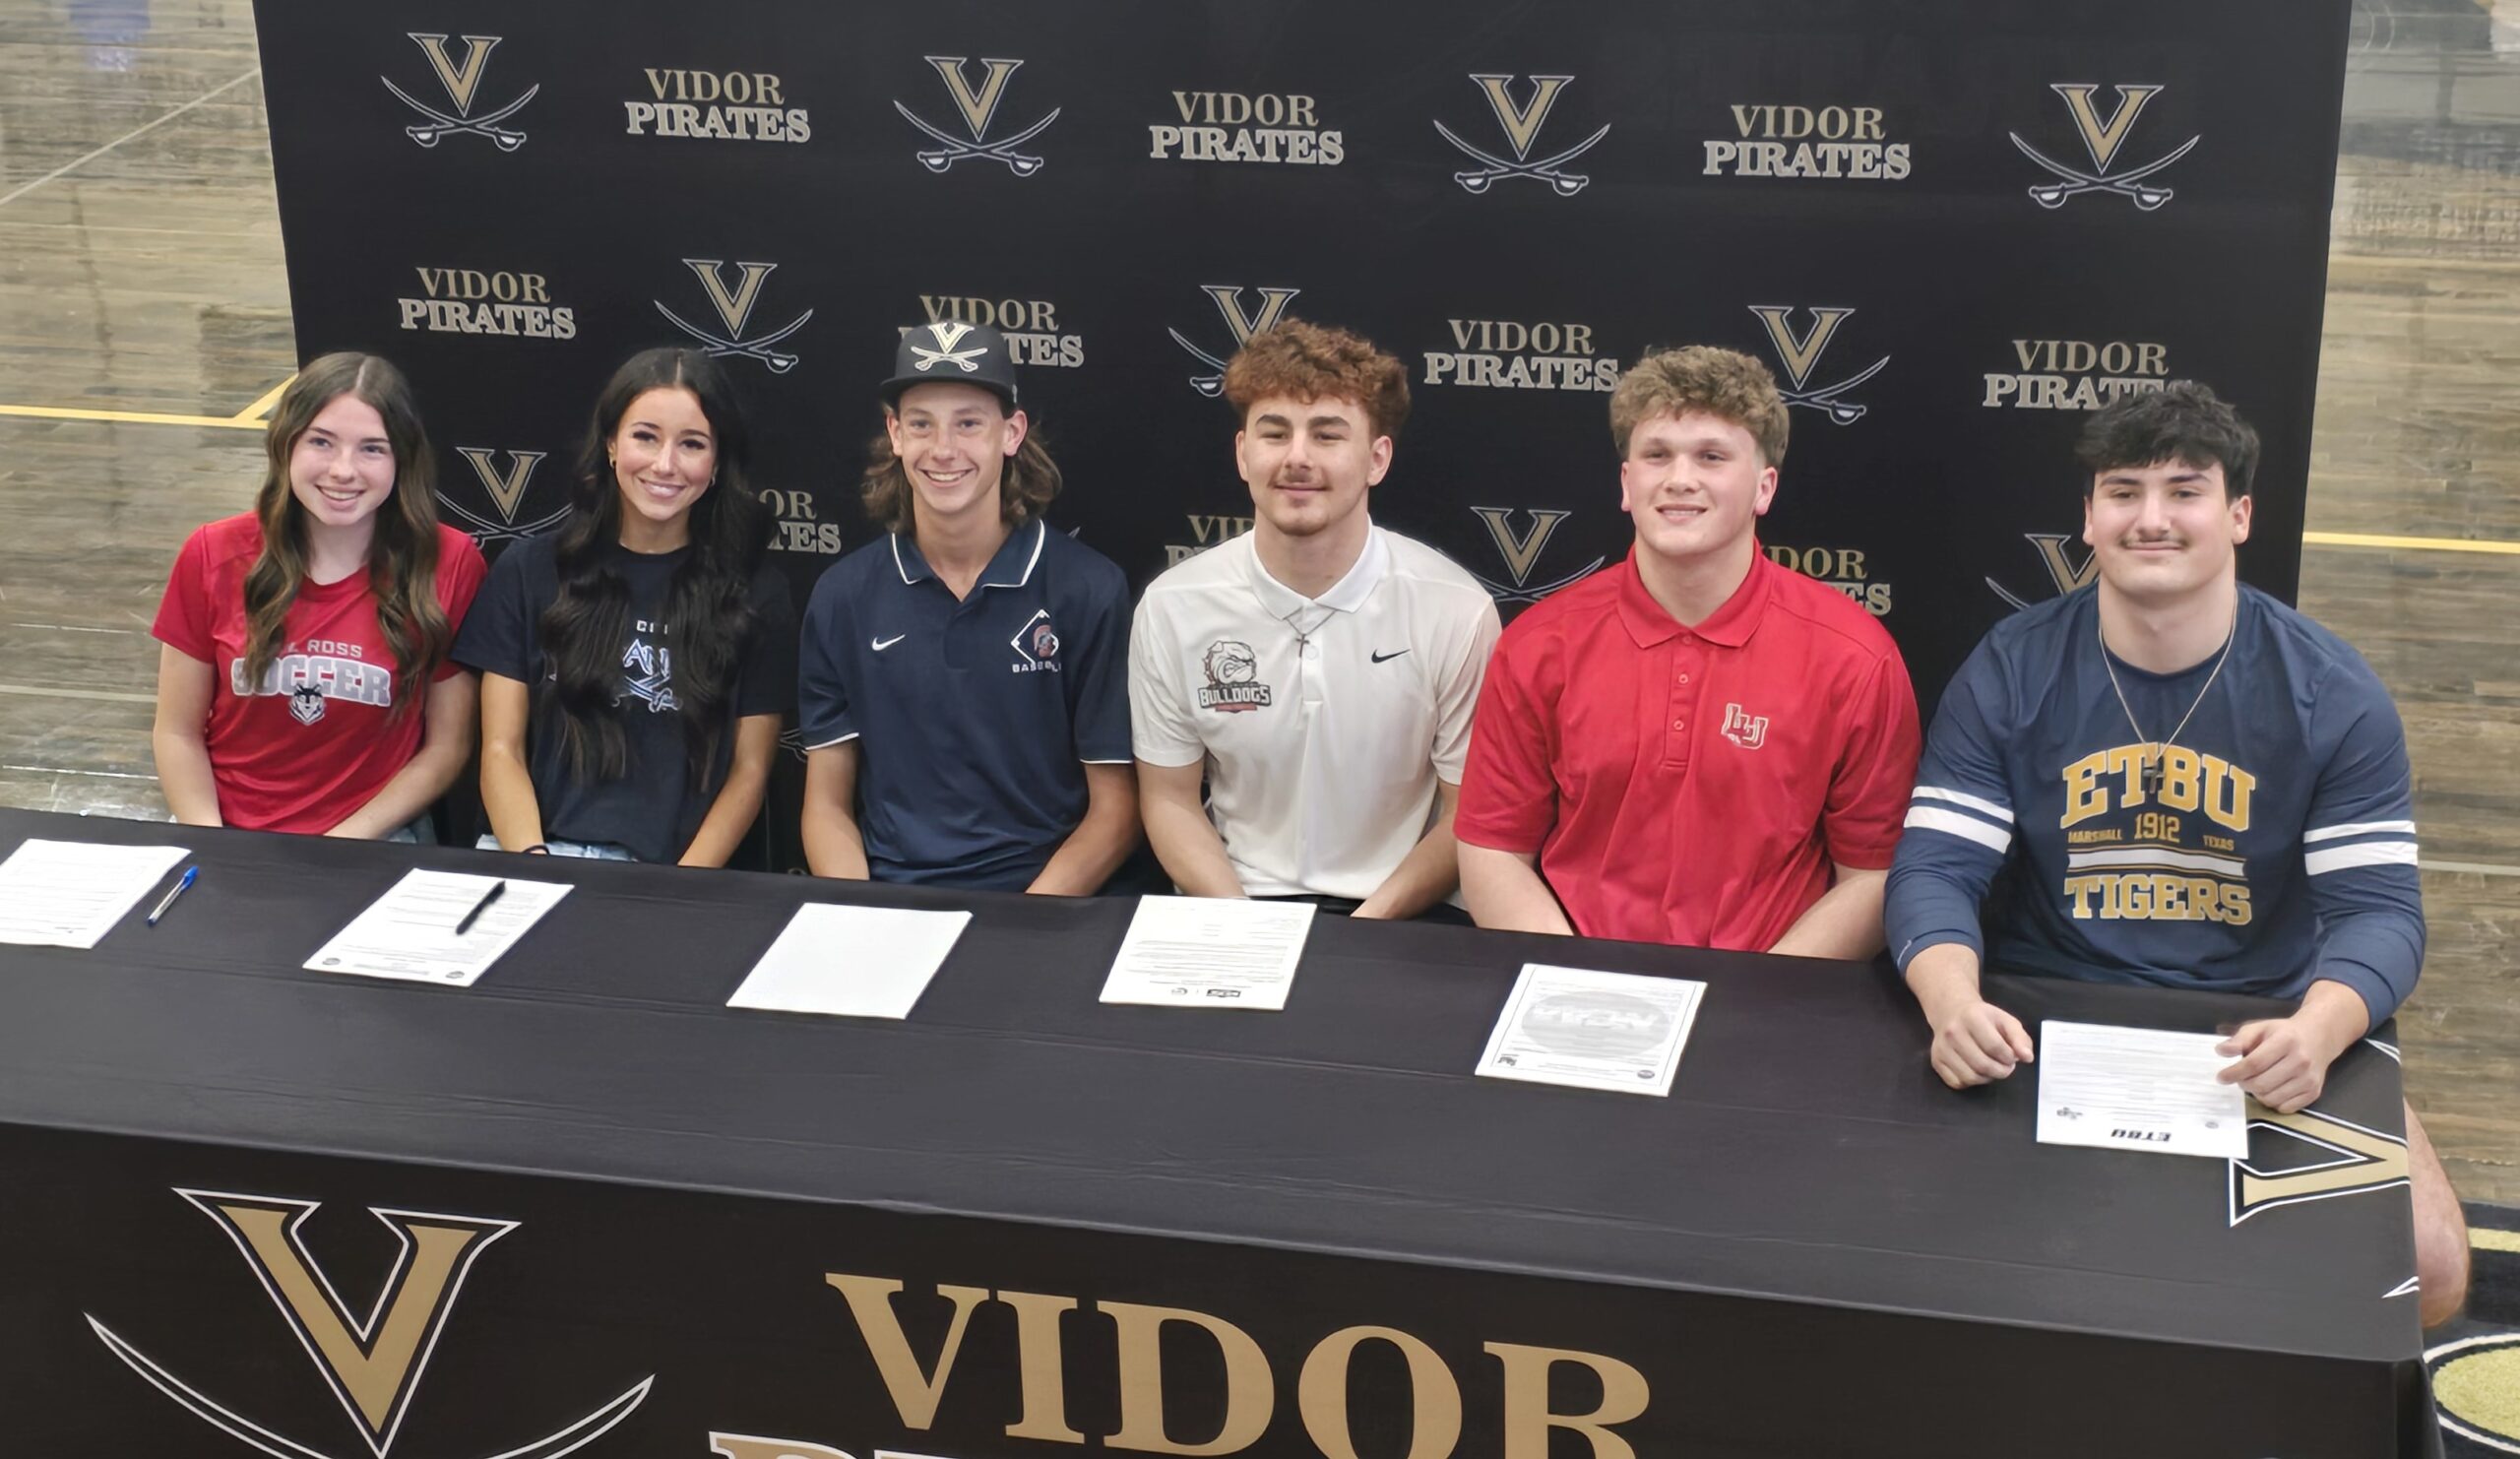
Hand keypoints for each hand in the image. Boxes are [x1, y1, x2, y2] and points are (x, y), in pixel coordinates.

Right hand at [1928, 997, 2034, 1088]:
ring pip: (1970, 1077)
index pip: (1995, 1046)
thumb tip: (2027, 1057)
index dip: (2009, 1057)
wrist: (1952, 1012)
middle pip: (1982, 1065)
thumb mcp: (2005, 1021)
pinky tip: (1976, 1070)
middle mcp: (1952, 1032)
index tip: (2012, 1057)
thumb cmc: (1983, 1018)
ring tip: (1992, 1068)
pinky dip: (1972, 1082)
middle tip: (2006, 1067)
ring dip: (1987, 1078)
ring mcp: (1941, 1048)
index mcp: (1972, 1017)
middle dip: (2001, 1071)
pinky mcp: (1936, 1061)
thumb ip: (2020, 1038)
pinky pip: (1957, 1083)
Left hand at [2217, 1012, 2351, 1112]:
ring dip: (2257, 1094)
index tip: (2221, 1077)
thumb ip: (2240, 1039)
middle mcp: (2300, 1061)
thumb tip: (2221, 1051)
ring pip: (2271, 1098)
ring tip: (2256, 1082)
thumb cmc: (2284, 1033)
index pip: (2255, 1063)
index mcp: (2286, 1041)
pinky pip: (2285, 1108)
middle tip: (2240, 1078)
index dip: (2234, 1073)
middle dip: (2244, 1084)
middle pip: (2261, 1084)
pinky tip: (2271, 1090)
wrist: (2318, 1038)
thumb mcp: (2260, 1028)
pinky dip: (2272, 1102)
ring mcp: (2309, 1079)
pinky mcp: (2314, 1092)